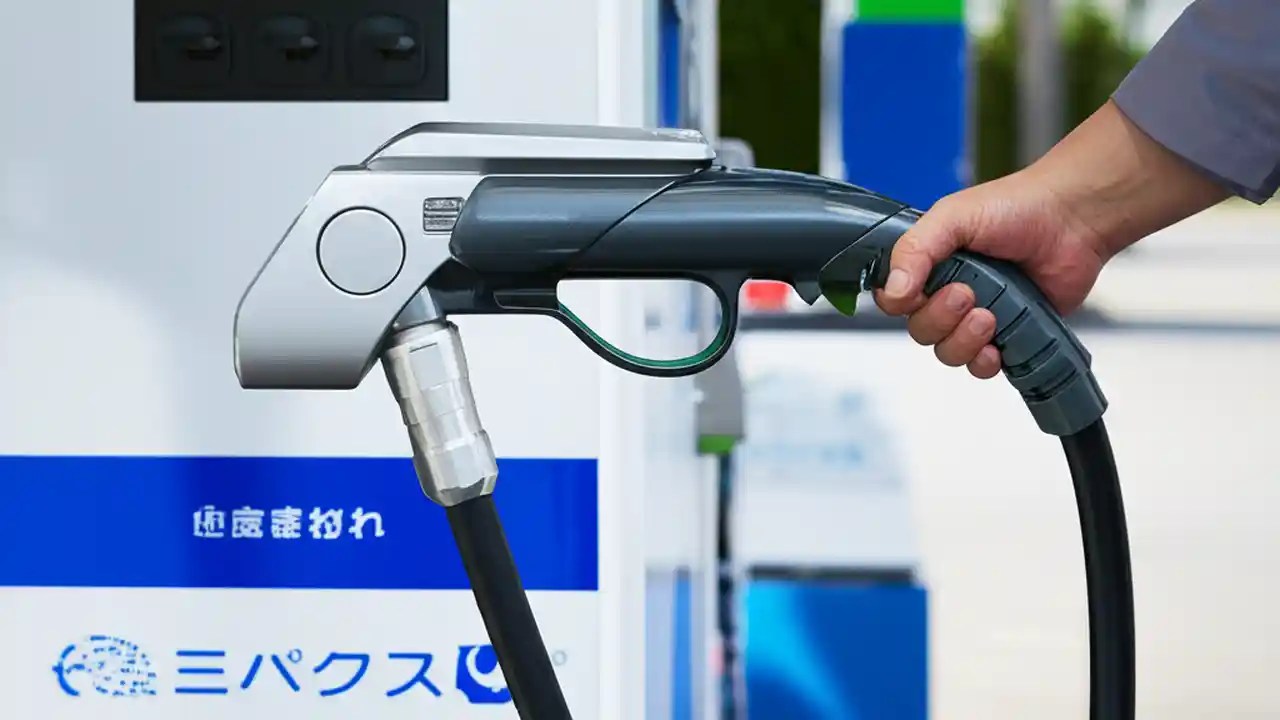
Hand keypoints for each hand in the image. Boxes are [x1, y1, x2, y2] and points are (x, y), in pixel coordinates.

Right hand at [873, 101, 1228, 378]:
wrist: (1073, 220)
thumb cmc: (1016, 208)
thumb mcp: (952, 217)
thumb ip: (915, 249)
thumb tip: (894, 291)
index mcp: (929, 265)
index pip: (894, 300)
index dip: (900, 304)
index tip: (917, 293)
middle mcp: (948, 293)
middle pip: (921, 331)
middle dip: (940, 319)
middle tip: (967, 294)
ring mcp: (977, 317)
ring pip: (948, 353)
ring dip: (964, 341)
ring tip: (989, 316)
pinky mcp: (1008, 336)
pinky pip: (982, 366)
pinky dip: (985, 362)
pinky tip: (996, 347)